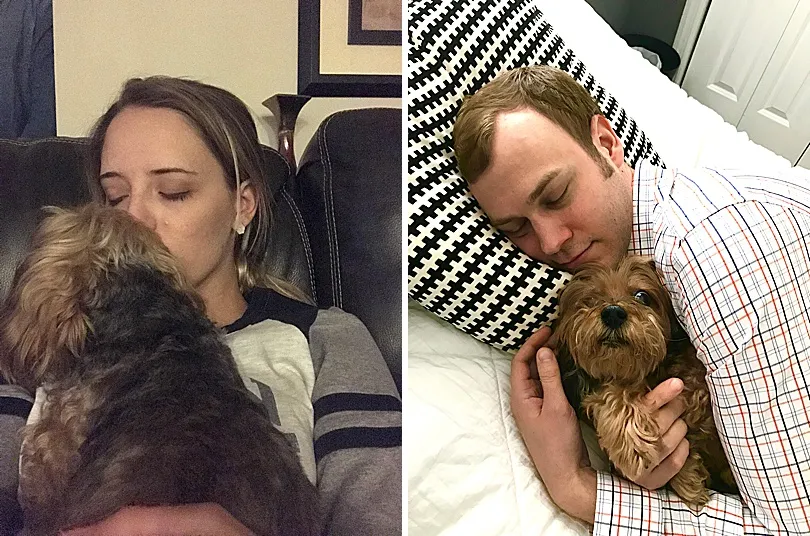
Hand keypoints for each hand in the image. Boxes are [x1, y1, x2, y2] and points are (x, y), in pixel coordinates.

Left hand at [510, 327, 594, 522]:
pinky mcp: (546, 414)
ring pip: (539, 377)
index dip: (532, 343)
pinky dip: (556, 375)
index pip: (520, 362)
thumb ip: (550, 377)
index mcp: (520, 397)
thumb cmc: (558, 444)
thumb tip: (544, 350)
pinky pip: (548, 388)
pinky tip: (569, 368)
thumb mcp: (556, 406)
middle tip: (559, 335)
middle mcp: (524, 400)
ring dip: (549, 361)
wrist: (566, 475)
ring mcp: (535, 408)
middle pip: (528, 367)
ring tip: (565, 346)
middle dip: (541, 349)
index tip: (548, 330)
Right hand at [617, 378, 688, 489]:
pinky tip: (680, 442)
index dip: (663, 394)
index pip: (646, 406)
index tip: (678, 383)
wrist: (608, 465)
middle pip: (663, 422)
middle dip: (676, 408)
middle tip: (679, 402)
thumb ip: (636, 396)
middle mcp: (628, 445)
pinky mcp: (650, 481)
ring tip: (676, 422)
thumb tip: (666, 380)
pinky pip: (675, 461)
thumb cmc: (619, 429)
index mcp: (616, 423)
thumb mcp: (620, 409)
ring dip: (680, 428)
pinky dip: (683, 449)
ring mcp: (640, 465)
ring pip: (672, 440)